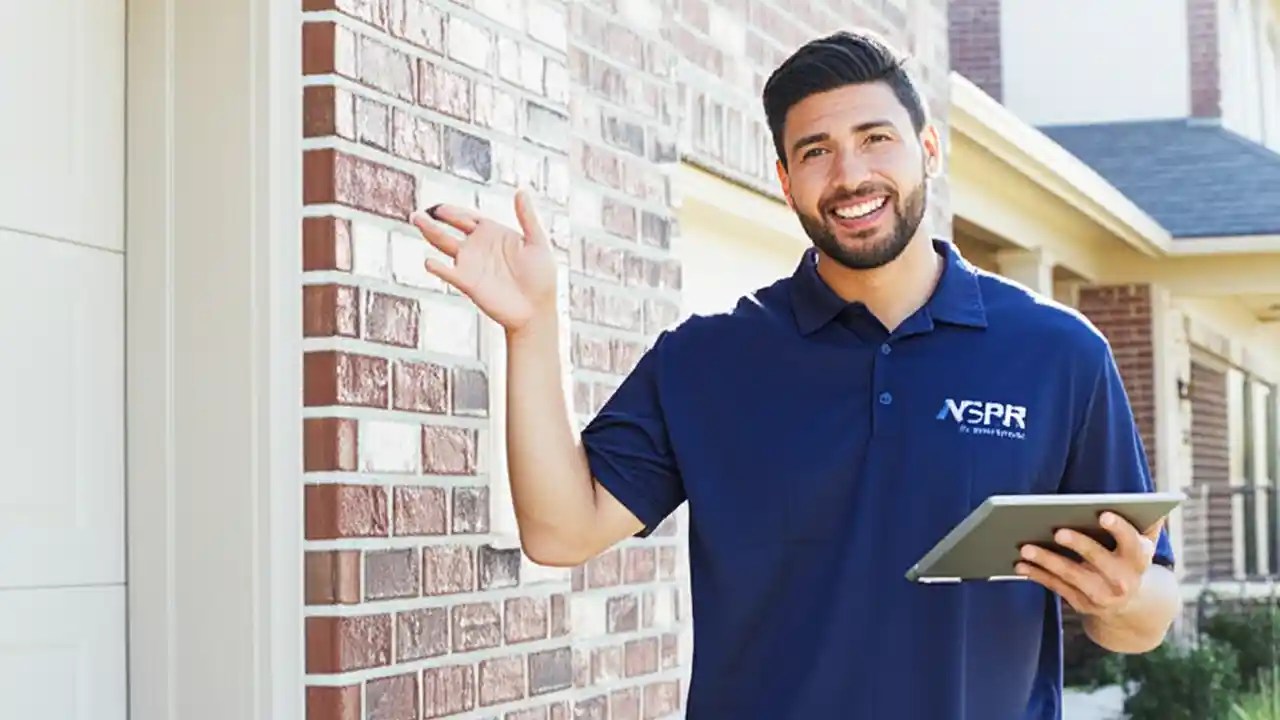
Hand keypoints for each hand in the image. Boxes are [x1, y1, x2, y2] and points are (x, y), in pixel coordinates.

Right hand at [412, 189, 557, 331]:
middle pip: (449, 229)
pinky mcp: (467, 283)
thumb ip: (527, 217)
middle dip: (433, 220)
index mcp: (492, 233)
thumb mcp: (537, 242)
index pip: (467, 217)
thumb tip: (521, 191)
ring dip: (429, 233)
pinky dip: (438, 267)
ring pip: (443, 245)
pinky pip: (448, 272)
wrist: (536, 309)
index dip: (453, 211)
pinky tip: (429, 261)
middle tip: (418, 213)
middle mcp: (477, 247)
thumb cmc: (540, 277)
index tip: (440, 208)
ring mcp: (470, 264)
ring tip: (416, 220)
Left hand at [1014, 512, 1163, 618]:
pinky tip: (1020, 564)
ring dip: (1047, 560)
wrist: (1129, 604)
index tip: (1103, 515)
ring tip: (1026, 547)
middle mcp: (1122, 579)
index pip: (1131, 541)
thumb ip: (1146, 524)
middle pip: (1097, 558)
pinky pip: (1055, 586)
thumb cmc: (1128, 559)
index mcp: (1138, 558)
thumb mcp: (1142, 544)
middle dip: (1078, 544)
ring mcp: (1101, 594)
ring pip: (1070, 574)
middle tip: (1058, 531)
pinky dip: (1037, 574)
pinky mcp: (1081, 603)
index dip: (1119, 528)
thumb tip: (1153, 503)